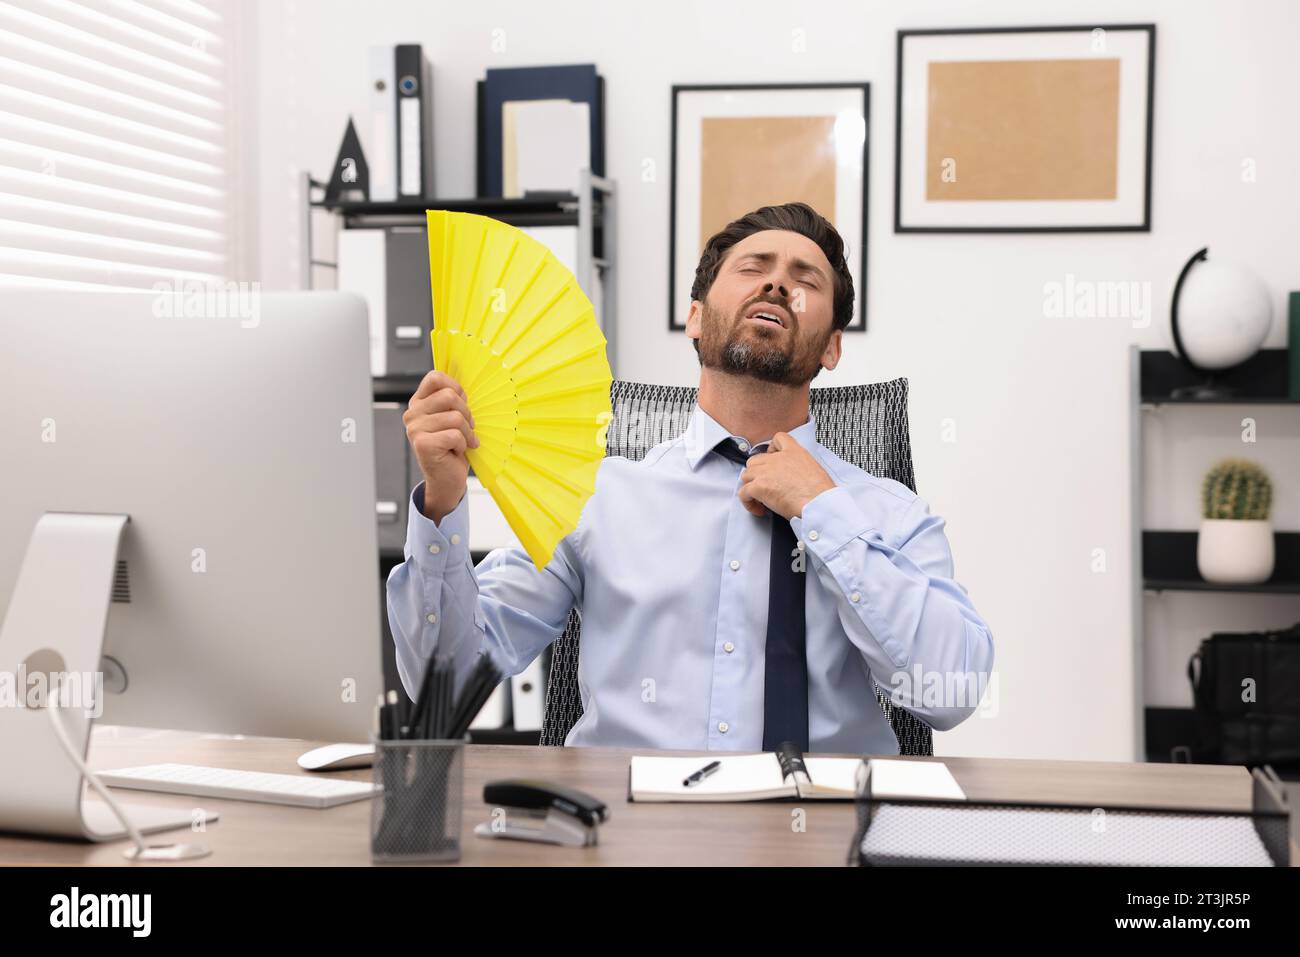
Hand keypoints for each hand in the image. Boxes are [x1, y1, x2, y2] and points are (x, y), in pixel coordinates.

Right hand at [404, 370, 479, 523]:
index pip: (435, 377)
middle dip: (466, 414)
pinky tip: (457, 452)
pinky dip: (463, 445)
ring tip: (462, 442)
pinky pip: (455, 435)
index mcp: (419, 403)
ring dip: (467, 433)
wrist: (447, 480)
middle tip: (466, 429)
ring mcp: (415, 429)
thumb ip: (453, 400)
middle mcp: (412, 414)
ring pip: (455, 417)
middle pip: (449, 396)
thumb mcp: (453, 418)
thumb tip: (465, 385)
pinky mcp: (422, 444)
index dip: (455, 387)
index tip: (462, 404)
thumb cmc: (453, 447)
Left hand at [737, 432, 835, 519]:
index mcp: (794, 452)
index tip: (773, 462)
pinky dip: (748, 503)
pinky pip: (743, 493)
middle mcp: (777, 459)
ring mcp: (765, 472)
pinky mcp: (759, 486)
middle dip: (757, 473)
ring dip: (751, 487)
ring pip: (746, 475)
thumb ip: (800, 467)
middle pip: (755, 460)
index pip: (778, 438)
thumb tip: (795, 479)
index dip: (772, 449)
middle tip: (766, 487)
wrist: (819, 503)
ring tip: (761, 500)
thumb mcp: (815, 470)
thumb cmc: (821, 493)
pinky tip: (760, 510)